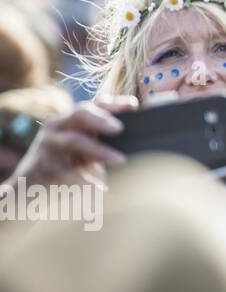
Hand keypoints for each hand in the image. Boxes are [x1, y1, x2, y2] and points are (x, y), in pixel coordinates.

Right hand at [10, 95, 134, 186]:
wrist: (26, 189)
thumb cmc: (62, 166)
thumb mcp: (82, 150)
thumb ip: (99, 141)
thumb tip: (132, 142)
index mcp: (70, 120)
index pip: (95, 104)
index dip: (115, 103)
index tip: (134, 105)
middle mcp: (57, 126)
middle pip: (81, 114)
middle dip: (101, 119)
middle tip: (119, 129)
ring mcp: (47, 144)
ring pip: (74, 140)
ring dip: (99, 151)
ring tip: (120, 160)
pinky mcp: (40, 165)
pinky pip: (67, 168)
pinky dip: (87, 178)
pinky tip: (101, 187)